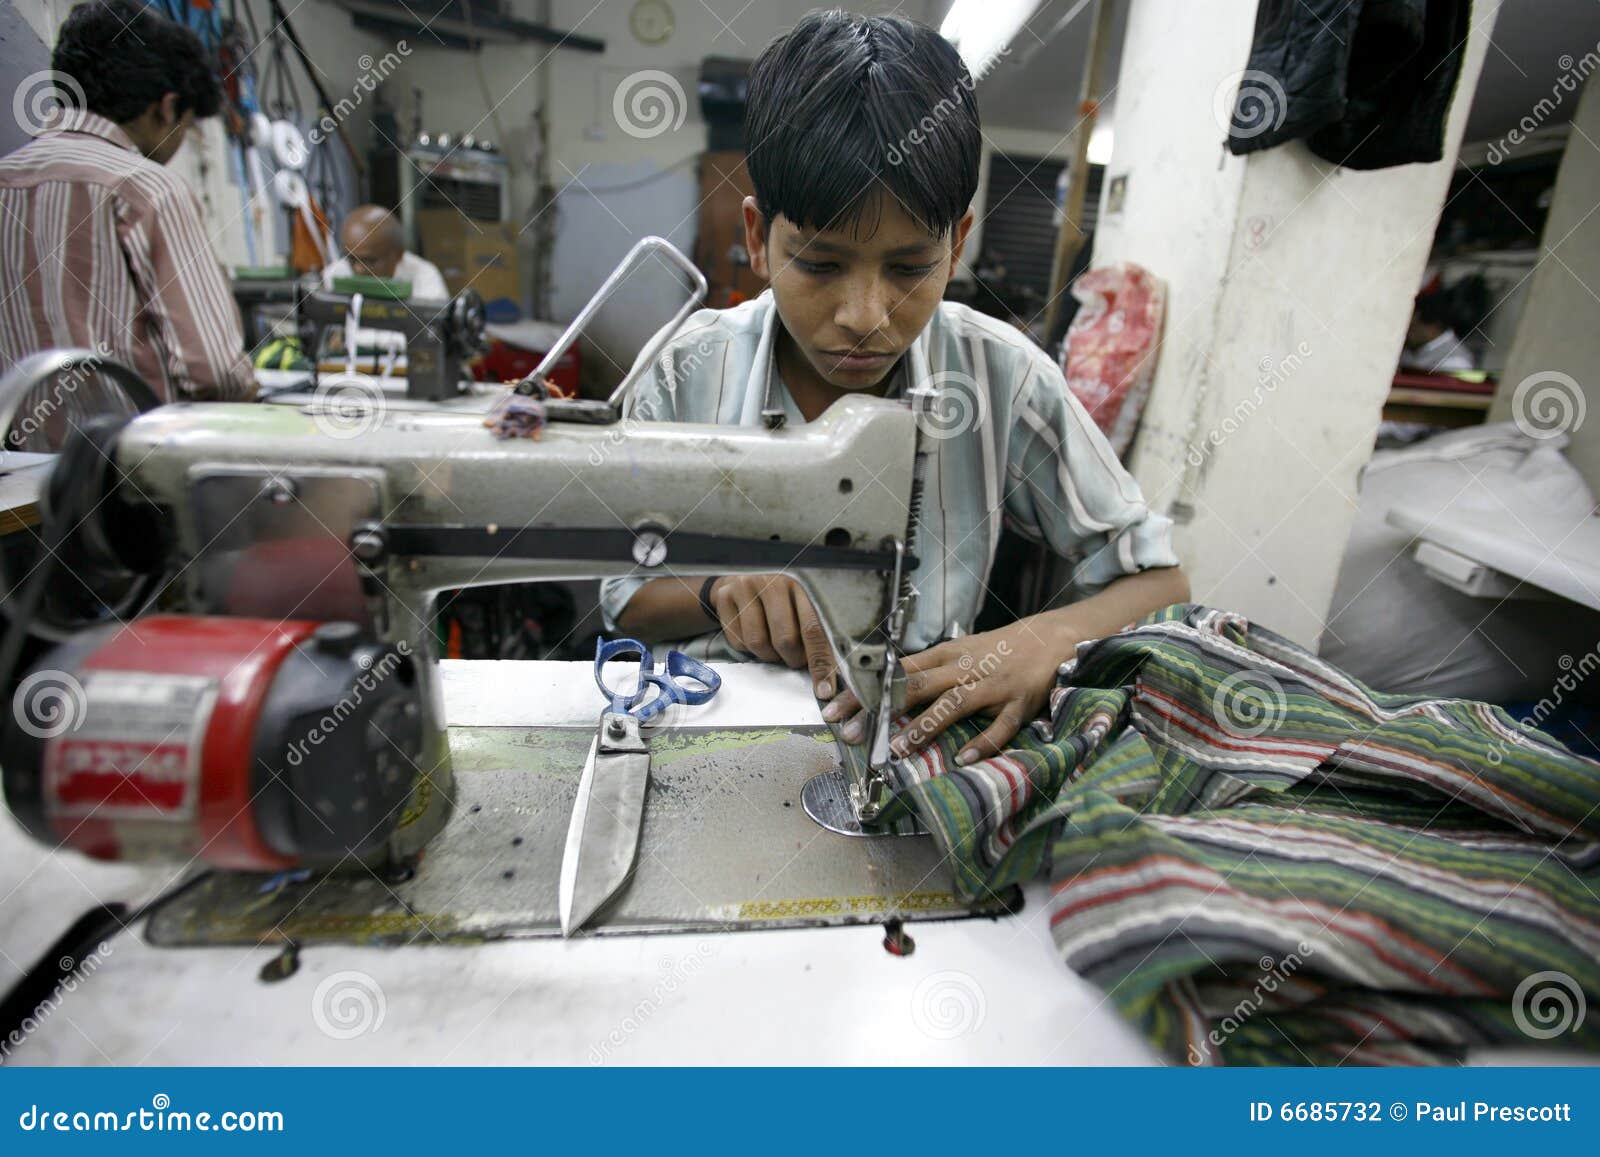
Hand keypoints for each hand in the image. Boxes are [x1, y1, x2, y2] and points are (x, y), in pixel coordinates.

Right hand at [709, 574, 837, 695]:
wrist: (737, 584)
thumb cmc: (776, 606)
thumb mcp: (799, 612)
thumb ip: (815, 640)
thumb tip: (829, 681)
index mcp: (800, 588)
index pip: (813, 630)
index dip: (820, 663)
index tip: (824, 691)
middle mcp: (774, 583)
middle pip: (785, 639)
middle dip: (791, 659)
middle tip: (791, 657)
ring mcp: (747, 587)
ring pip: (759, 643)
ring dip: (767, 655)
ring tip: (770, 645)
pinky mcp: (725, 597)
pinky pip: (738, 641)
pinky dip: (746, 648)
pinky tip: (749, 634)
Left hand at [820, 619, 1073, 764]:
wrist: (1050, 638)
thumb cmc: (997, 649)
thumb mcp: (958, 652)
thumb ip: (927, 671)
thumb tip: (886, 690)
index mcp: (945, 656)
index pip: (895, 673)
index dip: (863, 690)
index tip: (833, 708)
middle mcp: (963, 669)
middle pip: (915, 688)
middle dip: (881, 711)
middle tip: (852, 733)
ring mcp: (990, 686)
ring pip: (952, 705)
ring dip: (925, 727)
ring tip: (898, 750)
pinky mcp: (1017, 703)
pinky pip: (999, 726)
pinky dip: (983, 742)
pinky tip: (965, 758)